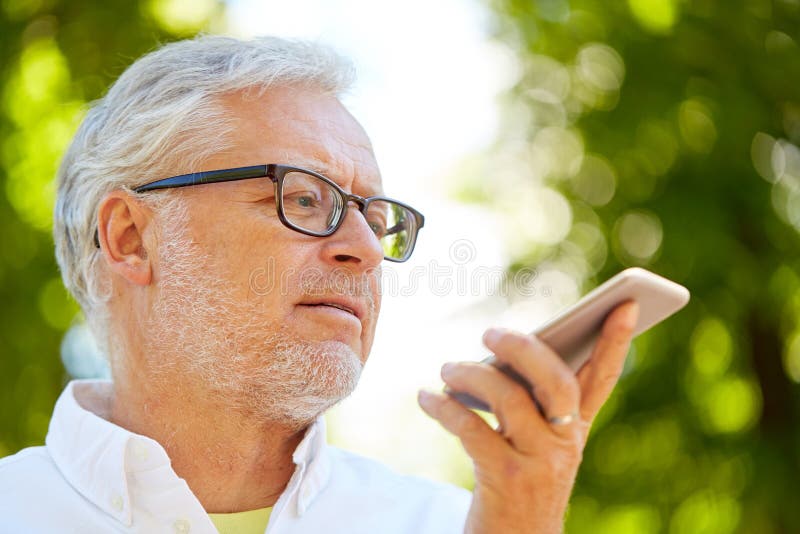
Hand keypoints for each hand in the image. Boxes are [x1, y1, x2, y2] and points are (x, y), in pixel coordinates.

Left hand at [418, 301, 638, 533]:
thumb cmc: (520, 482)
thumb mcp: (537, 443)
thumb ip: (530, 400)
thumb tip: (501, 351)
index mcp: (576, 429)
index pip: (603, 378)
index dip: (615, 341)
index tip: (624, 304)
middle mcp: (565, 442)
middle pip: (556, 380)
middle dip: (524, 347)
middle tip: (490, 333)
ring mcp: (540, 461)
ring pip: (509, 398)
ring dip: (471, 375)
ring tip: (446, 369)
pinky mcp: (507, 477)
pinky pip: (471, 428)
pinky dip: (444, 407)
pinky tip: (426, 398)